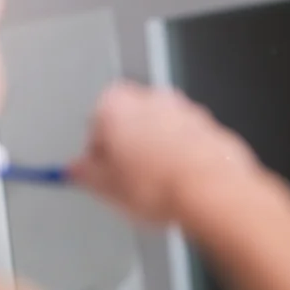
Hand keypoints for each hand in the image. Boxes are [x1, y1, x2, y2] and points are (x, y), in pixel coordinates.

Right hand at [69, 82, 258, 221]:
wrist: (211, 191)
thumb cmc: (160, 184)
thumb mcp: (106, 187)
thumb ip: (85, 173)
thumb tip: (78, 170)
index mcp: (116, 104)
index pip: (94, 125)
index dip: (96, 153)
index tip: (99, 174)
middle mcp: (152, 98)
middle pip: (129, 124)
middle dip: (127, 149)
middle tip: (126, 182)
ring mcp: (184, 109)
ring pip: (160, 131)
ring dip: (156, 153)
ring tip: (156, 188)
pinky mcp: (209, 126)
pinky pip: (187, 141)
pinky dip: (182, 157)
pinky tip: (179, 184)